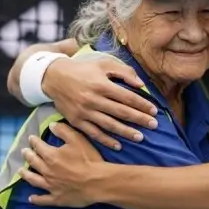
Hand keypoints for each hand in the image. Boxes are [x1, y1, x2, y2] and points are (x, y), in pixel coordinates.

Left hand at [19, 124, 107, 207]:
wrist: (97, 182)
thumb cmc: (88, 159)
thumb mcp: (77, 140)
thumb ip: (63, 131)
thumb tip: (51, 126)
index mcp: (51, 156)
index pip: (39, 147)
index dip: (34, 141)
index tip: (31, 138)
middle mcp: (47, 171)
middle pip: (33, 162)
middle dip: (28, 155)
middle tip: (24, 152)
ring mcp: (50, 186)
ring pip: (33, 180)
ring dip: (26, 175)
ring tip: (20, 171)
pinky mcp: (56, 198)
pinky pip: (43, 200)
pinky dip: (36, 199)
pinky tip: (31, 198)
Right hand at [41, 53, 156, 151]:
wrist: (55, 78)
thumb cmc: (83, 69)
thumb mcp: (104, 63)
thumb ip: (124, 72)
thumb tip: (141, 84)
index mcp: (102, 85)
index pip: (127, 97)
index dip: (142, 104)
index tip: (154, 111)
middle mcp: (94, 100)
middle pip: (121, 112)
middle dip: (139, 119)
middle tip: (153, 126)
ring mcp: (84, 112)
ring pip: (109, 125)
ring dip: (126, 132)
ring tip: (140, 137)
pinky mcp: (76, 121)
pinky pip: (94, 133)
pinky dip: (106, 140)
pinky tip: (118, 145)